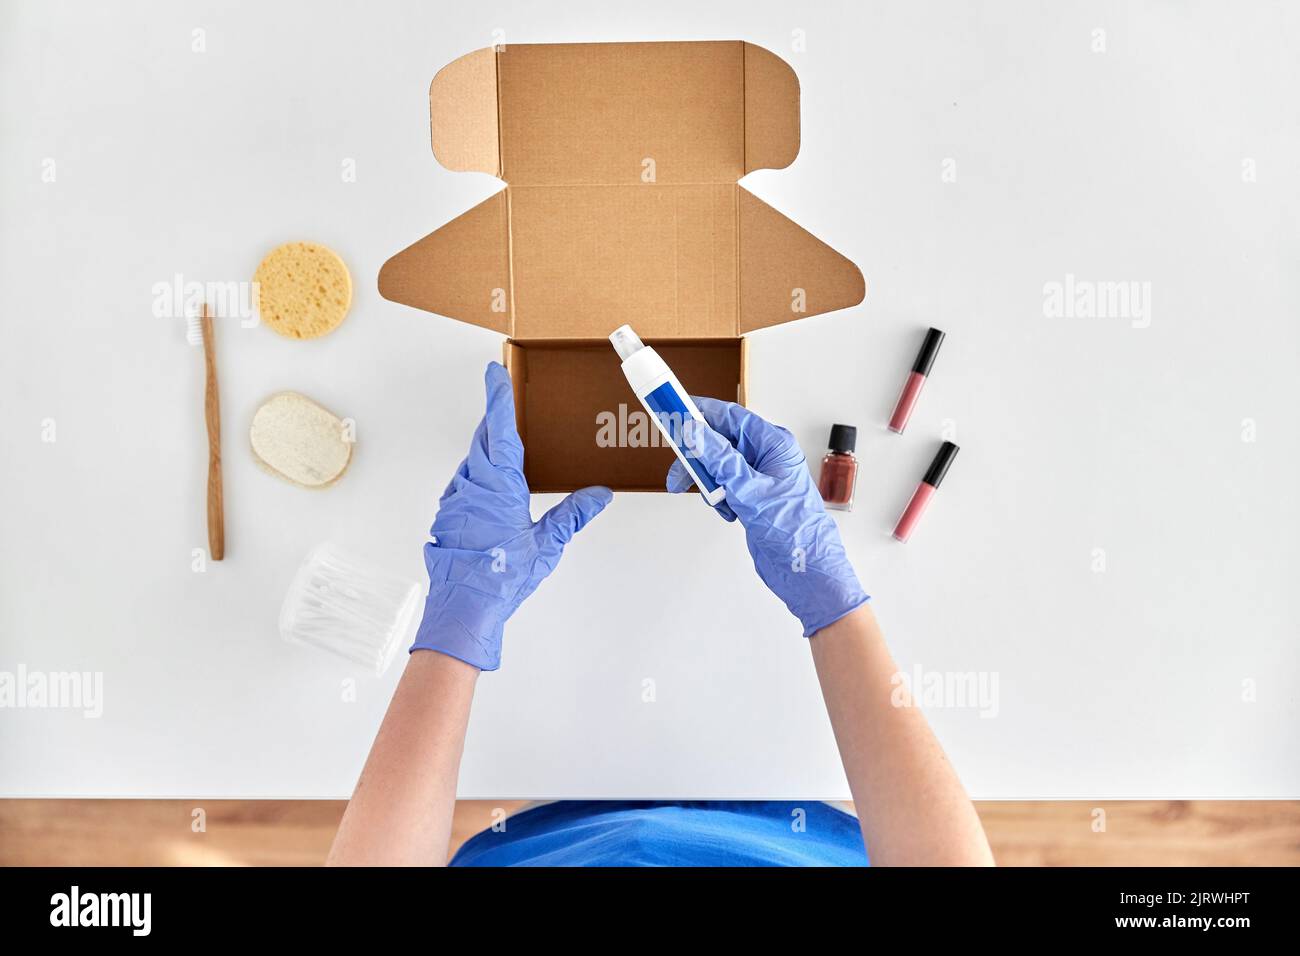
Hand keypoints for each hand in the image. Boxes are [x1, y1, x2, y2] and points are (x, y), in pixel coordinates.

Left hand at [411, 362, 612, 669]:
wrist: (464, 608)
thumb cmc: (502, 577)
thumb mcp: (547, 544)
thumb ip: (573, 515)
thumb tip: (599, 495)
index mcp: (498, 484)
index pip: (499, 428)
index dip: (498, 397)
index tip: (494, 373)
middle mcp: (471, 485)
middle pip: (483, 441)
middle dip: (495, 422)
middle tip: (504, 407)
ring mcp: (455, 500)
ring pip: (471, 464)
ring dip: (486, 454)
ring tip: (505, 454)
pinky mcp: (447, 517)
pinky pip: (463, 486)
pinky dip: (477, 480)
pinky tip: (490, 495)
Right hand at [667, 398, 868, 635]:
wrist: (805, 569)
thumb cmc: (794, 530)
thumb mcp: (749, 490)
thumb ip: (719, 458)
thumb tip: (694, 431)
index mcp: (773, 445)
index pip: (730, 417)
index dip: (701, 413)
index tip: (674, 412)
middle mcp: (767, 456)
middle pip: (719, 441)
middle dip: (699, 457)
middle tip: (680, 471)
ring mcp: (759, 477)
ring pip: (718, 466)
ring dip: (709, 482)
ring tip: (716, 501)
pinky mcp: (752, 496)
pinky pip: (723, 486)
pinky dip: (718, 498)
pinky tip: (728, 513)